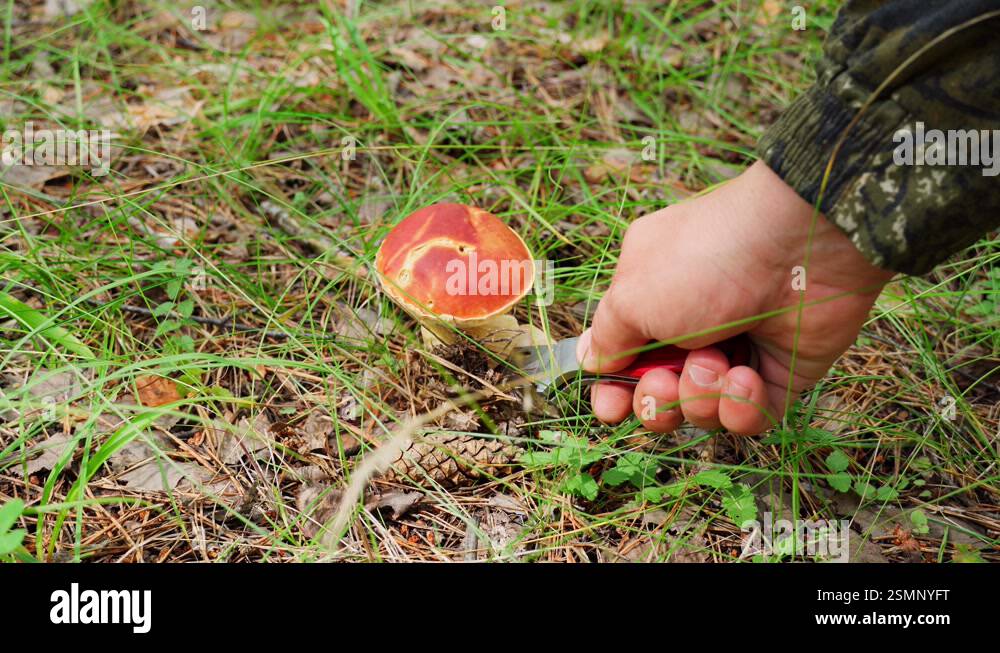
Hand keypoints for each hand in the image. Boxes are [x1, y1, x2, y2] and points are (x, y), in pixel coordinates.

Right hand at [578, 161, 894, 434]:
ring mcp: (737, 353)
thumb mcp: (633, 295)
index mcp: (651, 301)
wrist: (798, 246)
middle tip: (664, 383)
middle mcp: (692, 330)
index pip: (624, 361)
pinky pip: (748, 419)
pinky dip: (741, 407)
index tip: (611, 408)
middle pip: (659, 397)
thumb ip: (607, 337)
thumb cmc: (705, 260)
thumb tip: (591, 360)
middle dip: (655, 402)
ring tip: (715, 362)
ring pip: (701, 411)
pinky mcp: (779, 375)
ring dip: (700, 396)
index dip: (615, 392)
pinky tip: (745, 377)